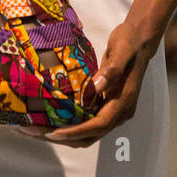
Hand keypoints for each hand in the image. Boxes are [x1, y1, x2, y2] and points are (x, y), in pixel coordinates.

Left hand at [15, 20, 160, 148]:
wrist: (139, 39)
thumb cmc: (129, 43)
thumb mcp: (121, 52)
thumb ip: (111, 71)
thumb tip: (96, 88)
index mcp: (124, 102)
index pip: (99, 125)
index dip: (76, 132)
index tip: (54, 133)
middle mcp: (119, 112)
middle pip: (90, 135)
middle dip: (64, 137)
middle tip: (37, 132)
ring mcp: (112, 110)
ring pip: (87, 132)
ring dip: (64, 134)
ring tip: (38, 129)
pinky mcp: (105, 104)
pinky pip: (87, 121)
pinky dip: (70, 124)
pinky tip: (52, 118)